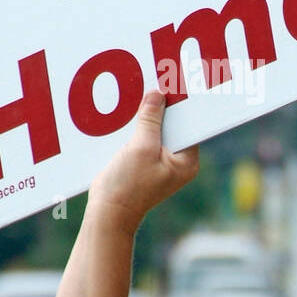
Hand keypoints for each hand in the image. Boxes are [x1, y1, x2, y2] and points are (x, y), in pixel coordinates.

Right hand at [86, 91, 198, 234]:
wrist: (107, 212)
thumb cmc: (127, 187)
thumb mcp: (141, 148)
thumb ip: (150, 120)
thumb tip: (157, 94)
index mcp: (187, 161)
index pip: (189, 124)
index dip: (180, 104)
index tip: (174, 84)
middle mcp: (178, 161)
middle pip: (172, 124)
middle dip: (161, 108)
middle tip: (155, 85)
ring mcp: (160, 161)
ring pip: (156, 129)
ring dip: (146, 117)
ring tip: (140, 96)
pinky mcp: (144, 161)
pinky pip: (143, 136)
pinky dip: (136, 127)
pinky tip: (127, 115)